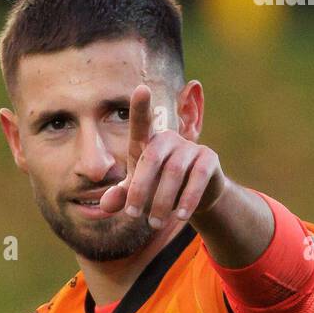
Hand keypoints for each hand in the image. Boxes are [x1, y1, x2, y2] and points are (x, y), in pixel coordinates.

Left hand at [98, 83, 226, 227]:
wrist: (194, 198)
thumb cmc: (158, 189)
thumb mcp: (138, 193)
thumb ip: (122, 196)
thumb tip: (104, 205)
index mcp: (148, 143)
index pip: (142, 123)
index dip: (141, 107)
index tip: (141, 88)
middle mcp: (169, 139)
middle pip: (152, 159)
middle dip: (140, 190)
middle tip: (134, 216)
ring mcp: (190, 147)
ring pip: (173, 172)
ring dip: (162, 201)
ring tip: (155, 224)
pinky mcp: (209, 159)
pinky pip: (197, 178)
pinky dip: (187, 199)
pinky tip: (180, 216)